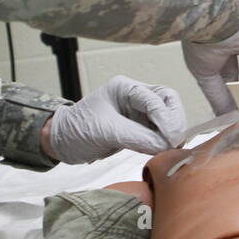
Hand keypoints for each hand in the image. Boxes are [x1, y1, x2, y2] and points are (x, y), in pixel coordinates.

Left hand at [46, 76, 186, 163]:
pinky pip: (158, 131)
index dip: (166, 119)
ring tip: (173, 148)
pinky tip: (166, 150)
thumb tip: (164, 145)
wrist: (62, 143)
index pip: (155, 98)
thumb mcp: (105, 131)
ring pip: (166, 116)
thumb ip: (137, 137)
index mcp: (125, 88)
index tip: (170, 139)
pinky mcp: (138, 127)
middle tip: (176, 142)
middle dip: (174, 121)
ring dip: (172, 131)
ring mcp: (138, 111)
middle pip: (167, 102)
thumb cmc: (77, 130)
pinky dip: (164, 140)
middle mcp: (135, 96)